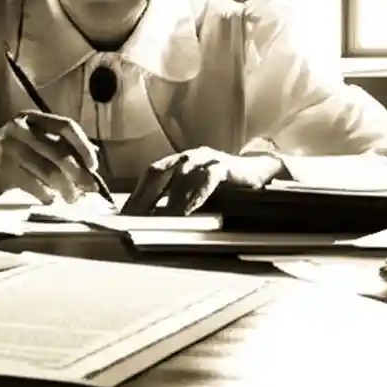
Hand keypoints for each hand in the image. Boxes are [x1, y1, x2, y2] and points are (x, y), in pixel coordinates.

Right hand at [0, 110, 101, 204]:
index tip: (93, 165)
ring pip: (46, 169)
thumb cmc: (13, 155)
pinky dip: (44, 194)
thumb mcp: (37, 144)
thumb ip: (62, 148)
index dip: (83, 145)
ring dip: (64, 187)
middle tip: (89, 189)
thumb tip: (93, 160)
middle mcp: (22, 127)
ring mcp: (9, 145)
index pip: (66, 126)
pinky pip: (30, 182)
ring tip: (71, 199)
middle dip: (77, 173)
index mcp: (35, 119)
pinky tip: (50, 200)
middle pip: (57, 150)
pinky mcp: (0, 166)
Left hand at [121, 147, 283, 215]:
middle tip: (130, 222)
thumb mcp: (198, 195)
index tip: (121, 220)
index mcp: (178, 164)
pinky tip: (186, 211)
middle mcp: (189, 158)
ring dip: (166, 200)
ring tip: (156, 222)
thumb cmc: (228, 189)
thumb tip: (152, 227)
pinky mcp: (226, 166)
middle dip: (142, 198)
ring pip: (180, 175)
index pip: (149, 178)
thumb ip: (177, 205)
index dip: (134, 197)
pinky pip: (207, 179)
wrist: (265, 174)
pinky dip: (194, 196)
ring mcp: (207, 159)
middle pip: (157, 173)